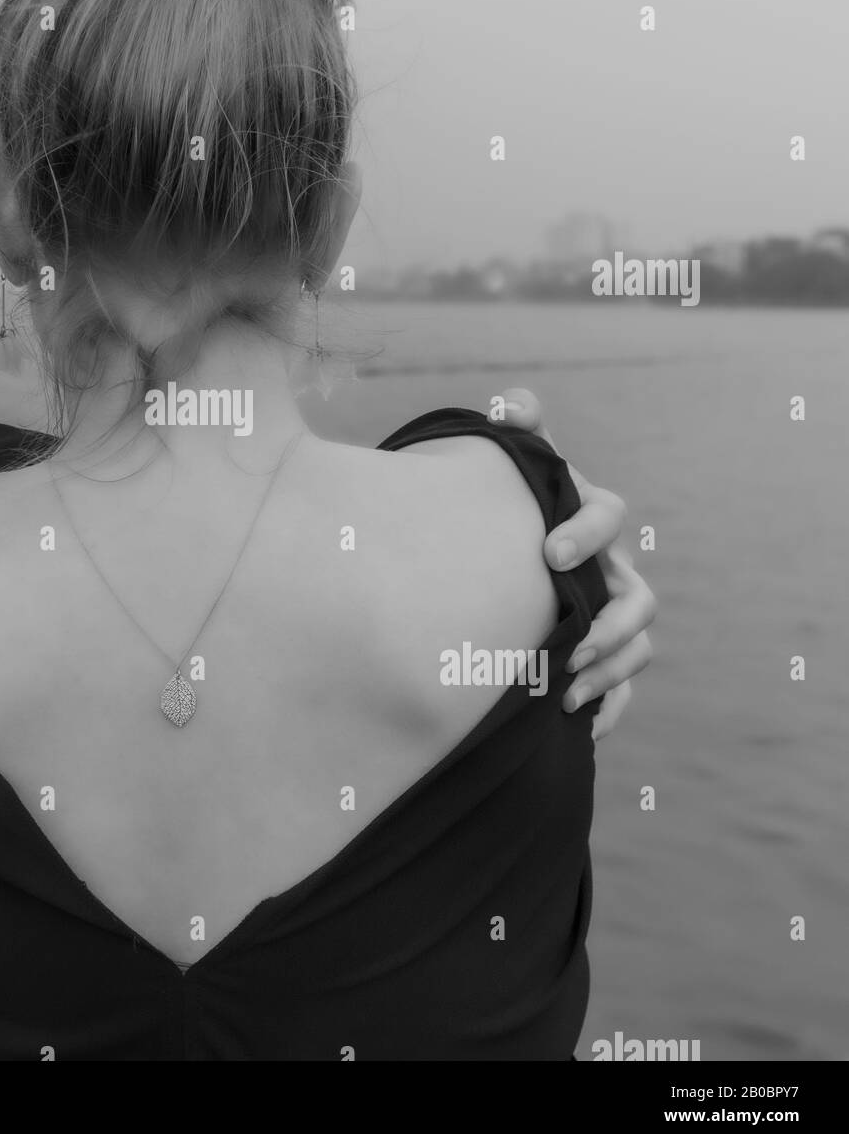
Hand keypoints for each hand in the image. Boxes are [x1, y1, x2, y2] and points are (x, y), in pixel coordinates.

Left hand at [489, 388, 654, 741]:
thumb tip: (515, 405)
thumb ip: (515, 427)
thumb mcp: (511, 462)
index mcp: (589, 516)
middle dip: (610, 624)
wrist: (495, 553)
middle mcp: (611, 568)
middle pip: (638, 598)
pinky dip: (607, 709)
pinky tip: (581, 729)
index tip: (549, 554)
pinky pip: (619, 690)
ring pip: (637, 648)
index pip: (606, 515)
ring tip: (567, 694)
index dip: (586, 532)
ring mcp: (611, 615)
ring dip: (609, 672)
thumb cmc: (508, 503)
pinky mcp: (599, 658)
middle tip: (569, 643)